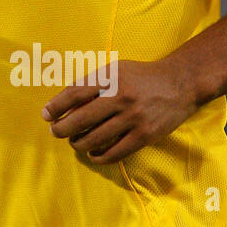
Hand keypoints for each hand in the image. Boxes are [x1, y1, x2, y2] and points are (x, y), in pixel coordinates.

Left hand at [41, 55, 199, 163]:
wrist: (180, 83)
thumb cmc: (142, 77)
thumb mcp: (117, 70)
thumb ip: (94, 83)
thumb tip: (65, 104)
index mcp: (111, 77)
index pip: (75, 93)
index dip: (56, 106)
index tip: (46, 115)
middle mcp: (121, 97)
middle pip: (80, 119)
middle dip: (62, 129)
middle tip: (56, 132)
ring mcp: (133, 118)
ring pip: (95, 139)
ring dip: (78, 144)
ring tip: (75, 142)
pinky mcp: (144, 135)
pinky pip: (115, 152)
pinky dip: (99, 156)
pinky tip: (93, 154)